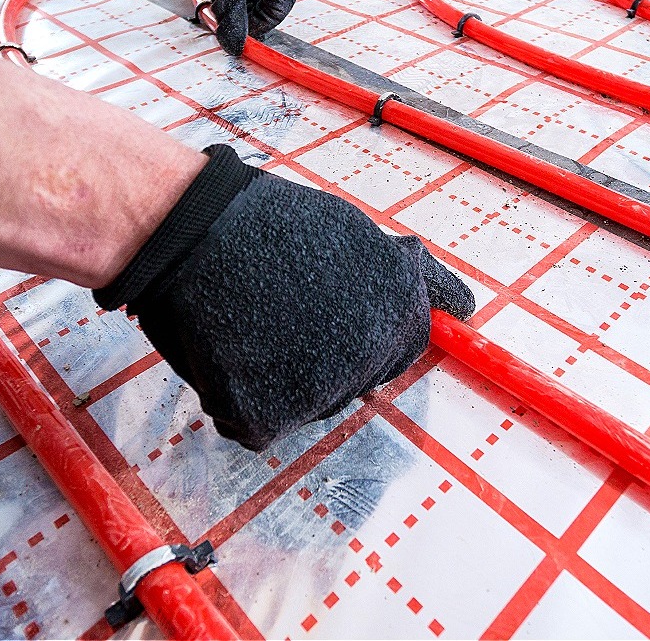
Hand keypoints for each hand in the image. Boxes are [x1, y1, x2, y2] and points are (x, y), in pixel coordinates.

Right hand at [95, 145, 474, 449]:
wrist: (187, 230)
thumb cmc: (265, 225)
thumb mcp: (359, 236)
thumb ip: (411, 280)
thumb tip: (462, 308)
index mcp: (400, 308)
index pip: (403, 346)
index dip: (365, 327)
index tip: (332, 311)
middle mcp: (370, 355)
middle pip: (357, 382)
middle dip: (326, 354)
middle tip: (282, 309)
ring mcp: (319, 392)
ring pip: (309, 404)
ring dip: (283, 377)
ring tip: (251, 321)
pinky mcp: (266, 419)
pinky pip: (258, 424)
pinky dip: (238, 398)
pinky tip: (226, 351)